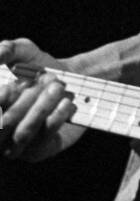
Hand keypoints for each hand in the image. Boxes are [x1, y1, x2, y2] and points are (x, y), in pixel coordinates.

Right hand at [0, 39, 83, 161]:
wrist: (71, 82)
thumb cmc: (39, 66)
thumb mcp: (23, 51)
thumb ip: (8, 48)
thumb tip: (0, 54)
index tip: (10, 87)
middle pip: (2, 123)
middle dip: (24, 101)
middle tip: (47, 80)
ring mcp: (14, 145)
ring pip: (22, 133)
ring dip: (41, 108)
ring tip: (58, 87)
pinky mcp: (37, 152)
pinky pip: (43, 139)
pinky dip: (56, 118)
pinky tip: (67, 102)